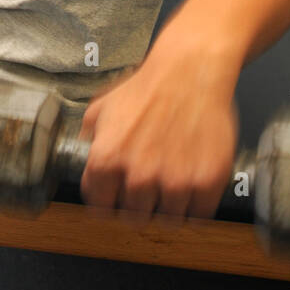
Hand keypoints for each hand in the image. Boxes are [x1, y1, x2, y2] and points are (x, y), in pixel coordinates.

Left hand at [77, 55, 239, 222]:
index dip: (109, 200)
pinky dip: (196, 203)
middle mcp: (139, 176)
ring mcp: (175, 182)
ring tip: (172, 180)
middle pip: (134, 217)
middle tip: (148, 184)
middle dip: (139, 202)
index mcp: (107, 159)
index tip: (117, 197)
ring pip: (167, 219)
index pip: (100, 208)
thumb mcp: (103, 104)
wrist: (191, 69)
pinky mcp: (207, 183)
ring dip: (168, 204)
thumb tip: (82, 152)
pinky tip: (192, 182)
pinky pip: (198, 214)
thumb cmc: (150, 84)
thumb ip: (89, 134)